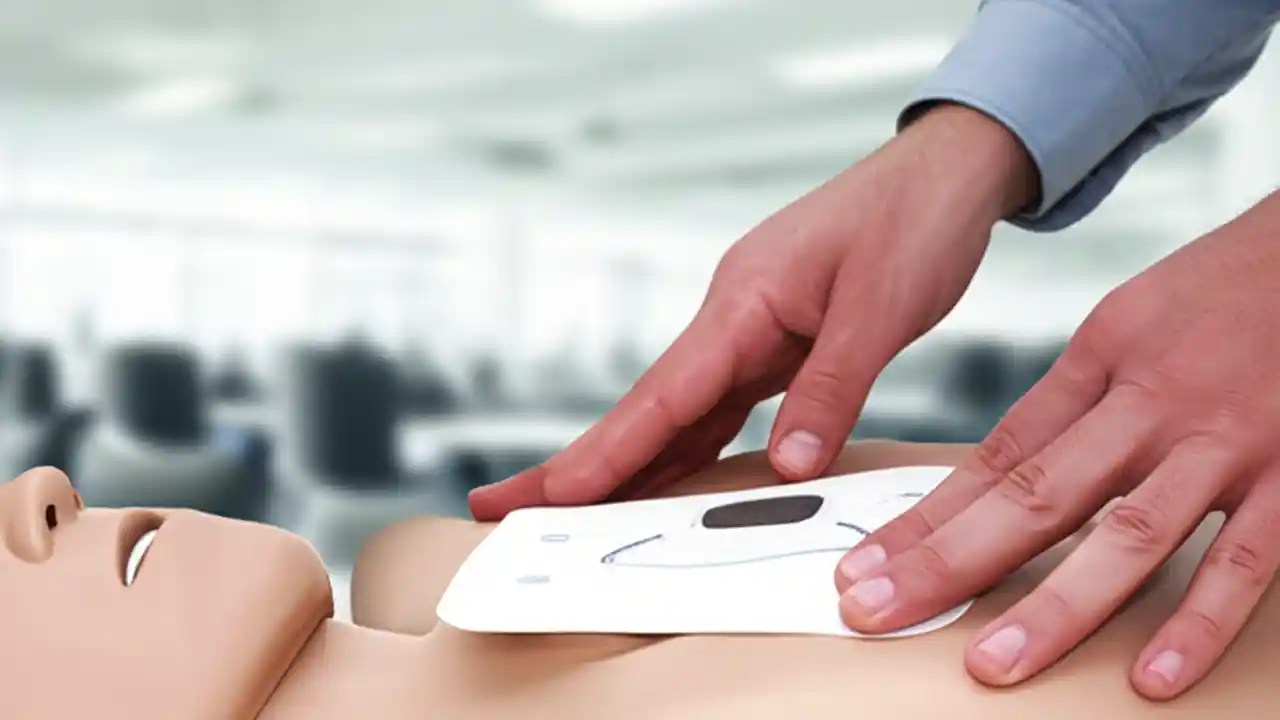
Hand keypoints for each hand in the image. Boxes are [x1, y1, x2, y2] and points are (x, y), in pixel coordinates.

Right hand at [469, 104, 1037, 520]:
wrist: (946, 174)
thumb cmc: (914, 221)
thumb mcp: (882, 306)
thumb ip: (829, 388)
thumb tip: (785, 467)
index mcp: (742, 301)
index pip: (659, 393)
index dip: (603, 454)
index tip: (546, 497)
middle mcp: (731, 319)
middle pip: (643, 408)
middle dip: (576, 465)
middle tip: (501, 506)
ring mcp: (748, 333)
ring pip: (674, 414)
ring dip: (624, 465)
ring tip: (565, 514)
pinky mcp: (776, 345)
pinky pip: (718, 409)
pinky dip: (687, 451)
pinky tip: (666, 486)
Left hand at [836, 190, 1279, 699]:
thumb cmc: (1232, 286)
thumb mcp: (1133, 317)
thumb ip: (1077, 396)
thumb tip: (1009, 468)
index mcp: (1101, 360)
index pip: (997, 456)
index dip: (926, 517)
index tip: (868, 561)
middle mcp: (1150, 402)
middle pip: (1034, 496)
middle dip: (948, 561)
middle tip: (877, 609)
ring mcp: (1221, 441)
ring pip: (1128, 535)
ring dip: (1056, 605)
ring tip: (994, 661)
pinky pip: (1244, 558)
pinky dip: (1198, 619)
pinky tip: (1152, 673)